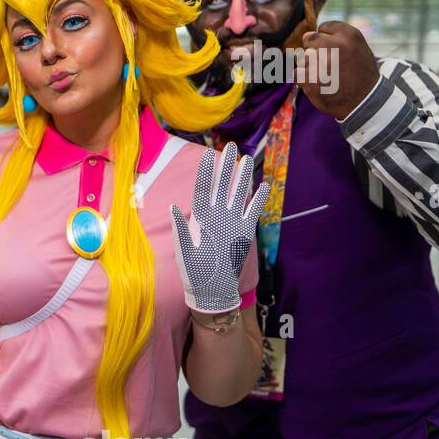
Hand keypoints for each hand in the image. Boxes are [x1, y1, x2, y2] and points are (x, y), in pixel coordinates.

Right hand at [170, 144, 269, 313]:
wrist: (214, 290)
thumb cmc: (194, 270)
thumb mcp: (182, 249)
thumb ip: (181, 227)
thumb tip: (175, 206)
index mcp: (200, 221)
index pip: (202, 190)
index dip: (205, 171)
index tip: (207, 155)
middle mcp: (218, 219)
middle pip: (222, 186)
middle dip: (226, 166)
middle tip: (230, 147)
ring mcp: (233, 225)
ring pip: (239, 195)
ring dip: (243, 176)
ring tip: (246, 159)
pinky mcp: (245, 234)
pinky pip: (253, 212)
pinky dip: (258, 199)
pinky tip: (263, 185)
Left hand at [298, 21, 378, 119]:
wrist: (365, 101)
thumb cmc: (359, 73)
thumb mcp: (356, 48)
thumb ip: (333, 38)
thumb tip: (304, 34)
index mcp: (349, 35)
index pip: (322, 27)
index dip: (326, 39)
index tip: (335, 51)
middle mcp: (336, 45)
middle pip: (309, 40)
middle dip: (315, 51)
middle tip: (328, 65)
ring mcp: (322, 62)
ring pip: (302, 58)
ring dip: (309, 66)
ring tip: (326, 76)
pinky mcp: (311, 79)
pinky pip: (297, 73)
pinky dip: (304, 79)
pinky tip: (318, 84)